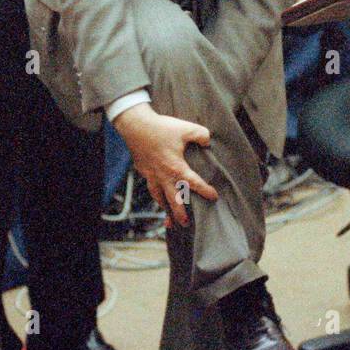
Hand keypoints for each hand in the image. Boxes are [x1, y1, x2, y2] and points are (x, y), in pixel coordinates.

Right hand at [113, 104, 217, 226]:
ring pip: (158, 197)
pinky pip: (150, 186)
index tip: (214, 197)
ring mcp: (151, 175)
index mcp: (177, 168)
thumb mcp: (186, 129)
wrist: (135, 126)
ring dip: (164, 207)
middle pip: (173, 201)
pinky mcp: (142, 170)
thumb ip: (201, 135)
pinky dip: (154, 192)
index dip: (205, 191)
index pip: (194, 184)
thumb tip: (207, 141)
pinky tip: (156, 192)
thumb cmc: (161, 128)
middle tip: (185, 224)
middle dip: (179, 214)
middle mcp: (164, 176)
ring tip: (167, 216)